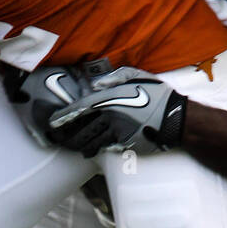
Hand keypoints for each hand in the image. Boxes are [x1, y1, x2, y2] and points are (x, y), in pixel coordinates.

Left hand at [10, 62, 186, 157]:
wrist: (174, 117)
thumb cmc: (156, 94)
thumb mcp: (136, 76)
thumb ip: (113, 77)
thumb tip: (95, 83)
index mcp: (109, 98)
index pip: (79, 109)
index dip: (63, 117)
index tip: (52, 123)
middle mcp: (109, 116)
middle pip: (81, 129)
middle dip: (67, 135)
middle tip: (57, 137)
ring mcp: (116, 132)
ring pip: (90, 141)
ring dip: (78, 145)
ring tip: (70, 146)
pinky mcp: (124, 144)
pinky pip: (104, 148)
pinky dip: (94, 150)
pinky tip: (88, 151)